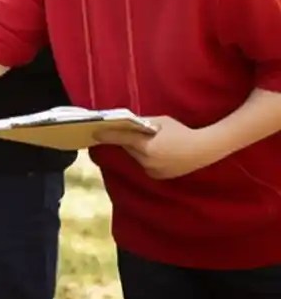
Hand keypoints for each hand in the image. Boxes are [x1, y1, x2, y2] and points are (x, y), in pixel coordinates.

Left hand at [93, 116, 221, 179]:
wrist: (204, 149)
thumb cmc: (181, 131)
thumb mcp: (160, 122)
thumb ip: (141, 124)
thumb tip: (126, 124)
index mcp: (146, 146)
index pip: (120, 139)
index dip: (106, 135)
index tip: (94, 133)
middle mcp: (146, 161)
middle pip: (128, 148)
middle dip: (124, 140)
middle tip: (116, 131)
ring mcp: (152, 170)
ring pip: (136, 157)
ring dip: (136, 149)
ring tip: (143, 140)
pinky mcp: (158, 176)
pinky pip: (145, 164)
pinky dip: (146, 157)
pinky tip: (155, 151)